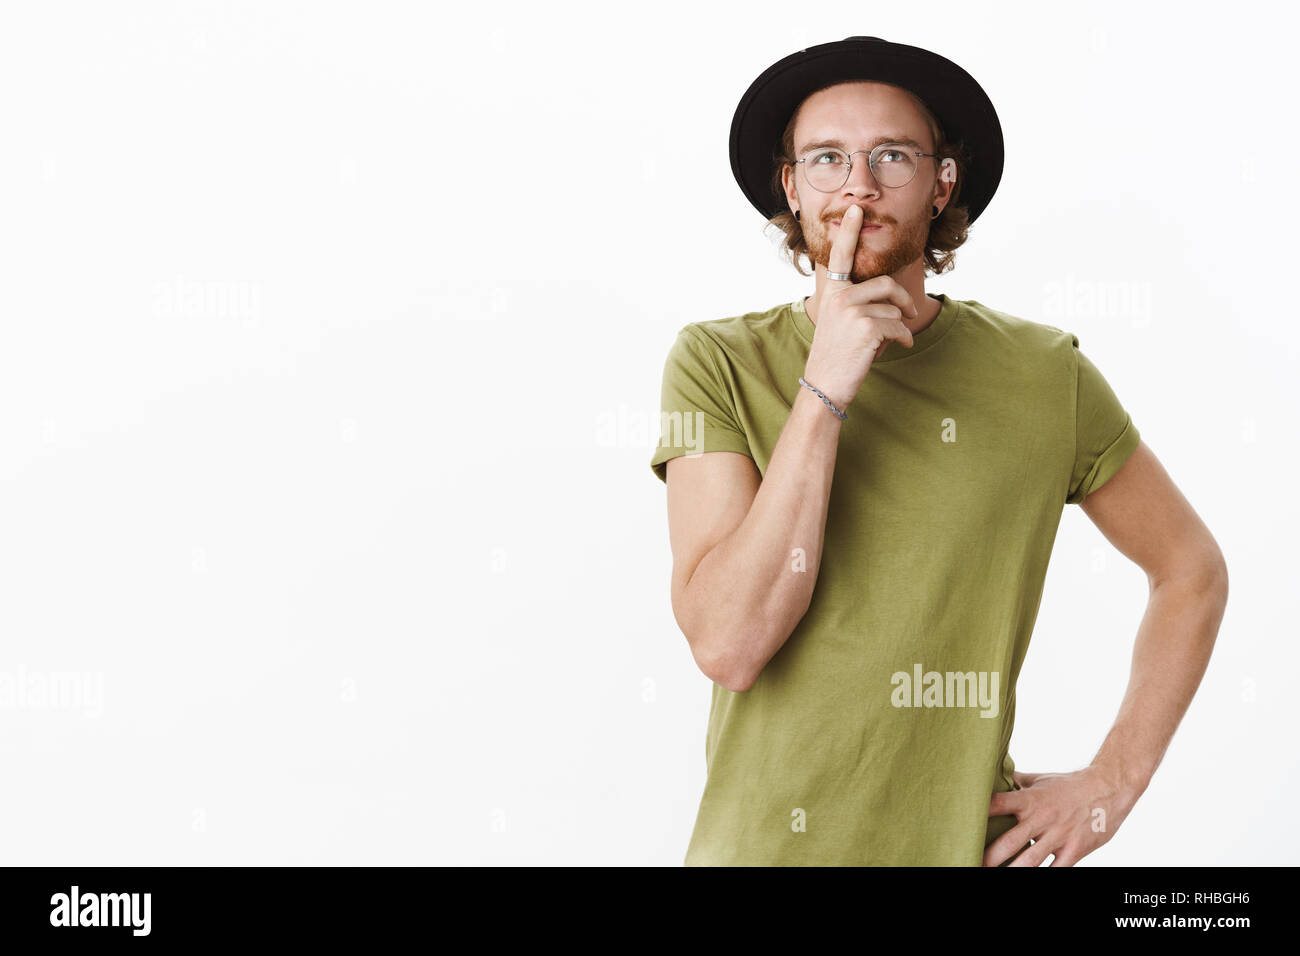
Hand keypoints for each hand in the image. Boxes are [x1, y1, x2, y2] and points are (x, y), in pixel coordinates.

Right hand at [802, 204, 917, 408]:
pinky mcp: (867, 326)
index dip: (849, 232)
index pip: (840, 257)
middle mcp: (839, 297)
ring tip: (884, 343)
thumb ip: (856, 304)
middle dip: (903, 300)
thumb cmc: (836, 356)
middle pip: (887, 285)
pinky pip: (899, 326)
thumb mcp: (839, 324)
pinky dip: (902, 339)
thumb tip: (894, 299)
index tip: (855, 209)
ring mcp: (852, 310)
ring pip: (894, 309)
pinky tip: (895, 348)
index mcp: (831, 293)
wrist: (825, 384)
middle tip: (911, 313)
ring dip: (898, 328)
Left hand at [982, 766, 1142, 866]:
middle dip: (989, 856)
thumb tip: (993, 776)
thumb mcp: (1040, 780)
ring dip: (1010, 871)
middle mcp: (1041, 818)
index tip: (961, 822)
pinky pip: (1055, 870)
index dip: (979, 812)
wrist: (1109, 788)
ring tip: (992, 875)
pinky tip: (1028, 881)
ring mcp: (1058, 836)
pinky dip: (1042, 877)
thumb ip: (1016, 783)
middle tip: (971, 862)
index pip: (997, 804)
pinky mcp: (1074, 850)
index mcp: (1029, 799)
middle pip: (1009, 841)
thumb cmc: (1069, 784)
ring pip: (1029, 861)